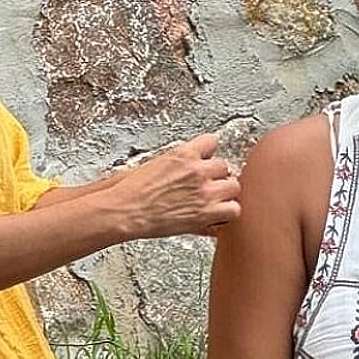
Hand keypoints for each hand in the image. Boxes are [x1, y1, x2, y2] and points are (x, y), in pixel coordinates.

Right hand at [107, 132, 240, 238]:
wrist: (125, 211)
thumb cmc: (131, 191)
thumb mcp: (154, 164)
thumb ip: (177, 163)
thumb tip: (185, 166)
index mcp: (184, 153)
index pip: (212, 141)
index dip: (208, 154)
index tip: (205, 161)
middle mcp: (197, 170)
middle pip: (225, 166)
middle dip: (217, 176)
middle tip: (207, 186)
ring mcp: (205, 192)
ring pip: (234, 187)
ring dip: (225, 194)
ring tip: (214, 201)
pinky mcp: (207, 213)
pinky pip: (234, 211)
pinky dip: (226, 215)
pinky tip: (215, 217)